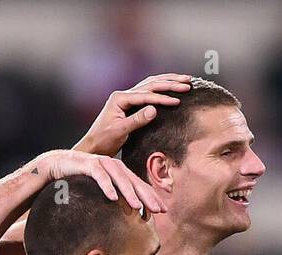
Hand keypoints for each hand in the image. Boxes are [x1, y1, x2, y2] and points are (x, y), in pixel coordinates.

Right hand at [29, 149, 164, 215]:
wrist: (56, 164)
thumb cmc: (79, 180)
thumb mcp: (100, 189)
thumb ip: (113, 197)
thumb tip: (125, 216)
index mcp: (119, 171)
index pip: (139, 184)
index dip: (151, 196)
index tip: (163, 210)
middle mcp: (113, 165)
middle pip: (134, 181)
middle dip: (147, 196)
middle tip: (159, 210)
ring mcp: (100, 163)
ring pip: (119, 177)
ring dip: (129, 192)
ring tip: (137, 207)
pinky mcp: (87, 163)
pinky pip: (99, 175)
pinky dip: (106, 186)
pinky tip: (113, 198)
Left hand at [75, 73, 194, 155]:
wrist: (93, 147)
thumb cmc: (104, 141)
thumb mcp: (120, 131)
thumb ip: (137, 120)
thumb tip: (154, 109)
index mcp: (120, 98)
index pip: (146, 95)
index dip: (162, 97)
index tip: (178, 100)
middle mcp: (123, 94)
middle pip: (150, 84)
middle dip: (170, 83)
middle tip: (187, 83)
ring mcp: (126, 98)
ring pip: (150, 84)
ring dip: (168, 81)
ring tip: (184, 80)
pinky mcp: (130, 104)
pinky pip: (148, 92)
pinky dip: (161, 88)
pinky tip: (170, 86)